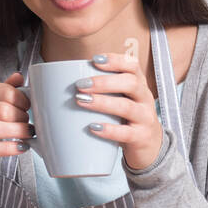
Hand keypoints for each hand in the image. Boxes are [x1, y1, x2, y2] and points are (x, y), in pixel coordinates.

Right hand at [0, 72, 32, 174]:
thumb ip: (6, 90)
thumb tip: (19, 76)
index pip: (5, 91)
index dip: (22, 100)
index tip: (28, 108)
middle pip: (1, 110)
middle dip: (21, 117)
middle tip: (28, 124)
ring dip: (16, 132)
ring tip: (27, 134)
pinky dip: (9, 148)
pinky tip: (20, 147)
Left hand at [75, 52, 164, 171]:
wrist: (150, 147)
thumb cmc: (126, 119)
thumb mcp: (119, 100)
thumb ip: (100, 90)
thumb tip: (56, 84)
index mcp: (137, 85)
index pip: (132, 65)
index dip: (115, 60)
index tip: (95, 60)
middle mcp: (144, 98)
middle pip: (131, 83)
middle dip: (104, 82)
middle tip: (80, 84)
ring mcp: (145, 118)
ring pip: (127, 107)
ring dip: (102, 102)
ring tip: (81, 101)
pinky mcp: (141, 137)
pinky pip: (126, 133)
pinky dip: (109, 130)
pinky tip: (93, 127)